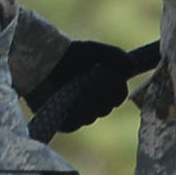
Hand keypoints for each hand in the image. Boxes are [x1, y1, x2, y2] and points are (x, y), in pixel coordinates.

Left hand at [19, 39, 151, 135]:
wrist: (42, 61)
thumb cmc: (69, 55)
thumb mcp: (96, 51)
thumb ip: (116, 56)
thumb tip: (133, 67)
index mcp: (101, 87)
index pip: (118, 96)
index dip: (118, 90)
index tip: (114, 79)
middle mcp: (90, 102)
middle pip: (107, 108)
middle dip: (103, 95)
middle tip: (94, 80)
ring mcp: (76, 113)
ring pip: (92, 116)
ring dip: (89, 103)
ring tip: (81, 88)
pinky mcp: (62, 121)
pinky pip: (76, 123)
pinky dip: (76, 112)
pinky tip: (73, 100)